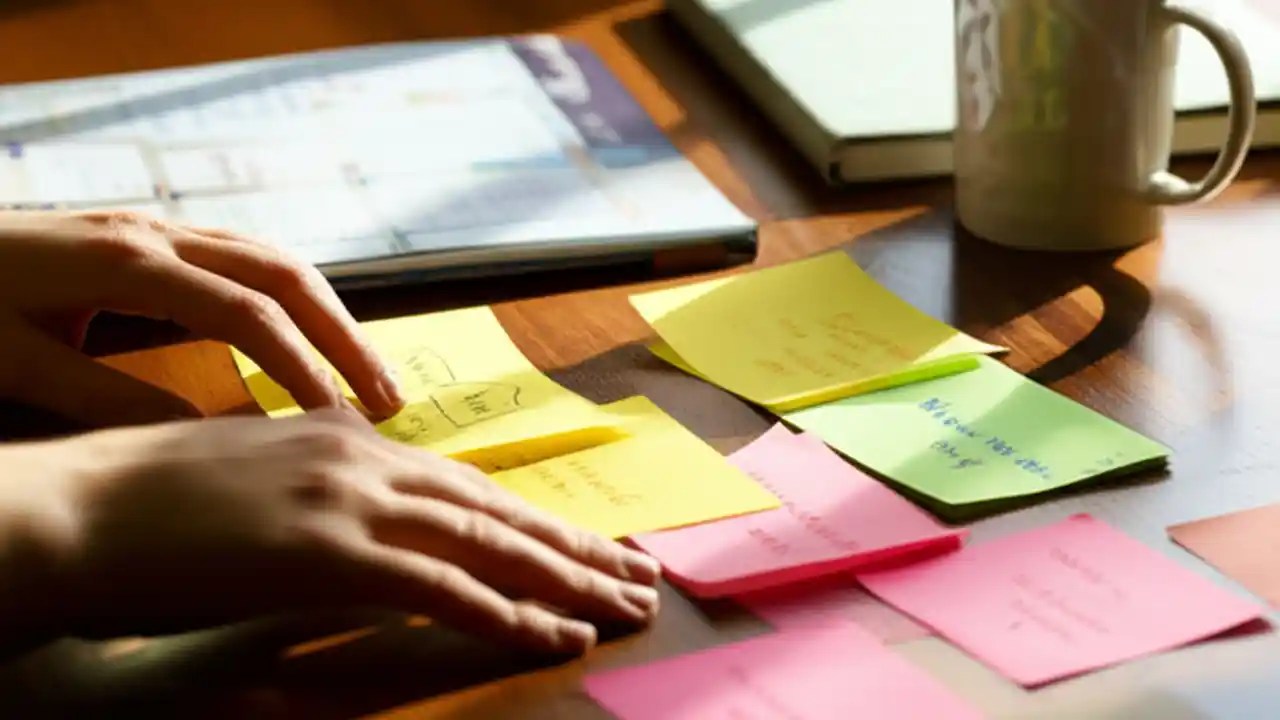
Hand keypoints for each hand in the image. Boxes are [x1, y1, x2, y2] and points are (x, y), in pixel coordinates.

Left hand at [0, 209, 403, 424]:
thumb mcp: (14, 367)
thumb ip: (109, 400)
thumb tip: (204, 434)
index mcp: (128, 264)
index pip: (247, 314)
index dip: (301, 367)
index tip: (341, 422)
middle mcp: (157, 234)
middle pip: (283, 271)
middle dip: (345, 334)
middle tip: (389, 399)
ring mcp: (158, 228)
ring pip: (274, 258)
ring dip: (331, 315)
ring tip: (368, 375)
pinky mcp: (152, 238)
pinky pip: (247, 261)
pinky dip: (293, 303)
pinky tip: (311, 340)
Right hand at [0, 410, 659, 653]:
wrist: (81, 508)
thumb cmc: (156, 503)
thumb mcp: (261, 474)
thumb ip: (327, 484)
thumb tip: (374, 502)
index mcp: (352, 440)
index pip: (467, 486)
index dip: (534, 519)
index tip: (587, 543)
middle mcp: (366, 460)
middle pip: (497, 509)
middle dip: (575, 546)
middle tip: (639, 575)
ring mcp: (351, 503)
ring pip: (487, 543)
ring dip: (564, 580)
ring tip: (623, 606)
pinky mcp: (330, 553)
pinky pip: (441, 588)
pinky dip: (505, 613)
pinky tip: (553, 633)